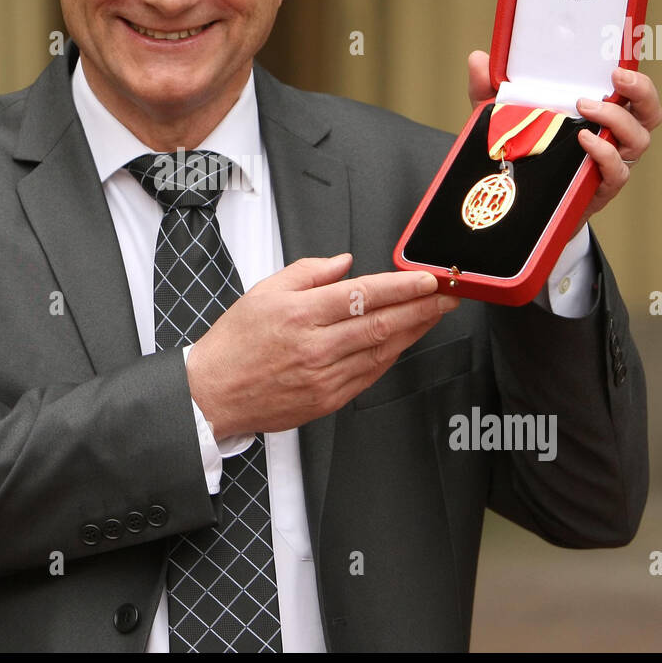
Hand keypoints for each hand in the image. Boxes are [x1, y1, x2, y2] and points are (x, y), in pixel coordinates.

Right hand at [185, 255, 457, 437]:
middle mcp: (316, 347)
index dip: (402, 287)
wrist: (213, 394)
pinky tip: (405, 341)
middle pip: (382, 324)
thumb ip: (308, 272)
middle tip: (448, 295)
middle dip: (422, 307)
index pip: (363, 295)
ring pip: (383, 351)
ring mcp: (325, 377)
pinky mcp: (329, 399)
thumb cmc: (235, 343)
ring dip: (415, 331)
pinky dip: (392, 355)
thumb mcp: (263, 292)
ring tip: (435, 314)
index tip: (427, 278)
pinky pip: (371, 375)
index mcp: (299, 315)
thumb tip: (344, 262)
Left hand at [466, 50, 661, 231]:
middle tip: (617, 77)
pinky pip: (618, 171)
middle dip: (642, 91)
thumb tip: (478, 58)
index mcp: (600, 113)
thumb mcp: (502, 117)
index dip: (636, 74)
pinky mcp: (601, 188)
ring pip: (639, 139)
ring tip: (586, 106)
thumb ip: (489, 89)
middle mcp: (613, 136)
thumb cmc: (521, 152)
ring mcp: (610, 163)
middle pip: (649, 112)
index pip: (631, 90)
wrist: (517, 206)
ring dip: (617, 119)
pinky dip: (604, 154)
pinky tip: (583, 141)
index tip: (620, 59)